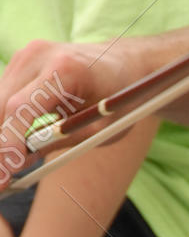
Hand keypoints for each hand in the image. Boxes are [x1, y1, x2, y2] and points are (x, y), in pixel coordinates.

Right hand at [0, 37, 141, 186]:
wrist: (127, 63)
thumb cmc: (121, 99)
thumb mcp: (96, 130)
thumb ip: (56, 143)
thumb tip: (19, 163)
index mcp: (65, 69)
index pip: (20, 109)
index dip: (7, 145)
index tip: (3, 177)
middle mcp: (40, 55)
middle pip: (2, 106)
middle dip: (0, 145)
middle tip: (2, 182)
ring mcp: (28, 55)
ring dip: (2, 134)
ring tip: (7, 168)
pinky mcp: (23, 61)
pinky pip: (5, 95)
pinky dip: (6, 121)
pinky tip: (13, 145)